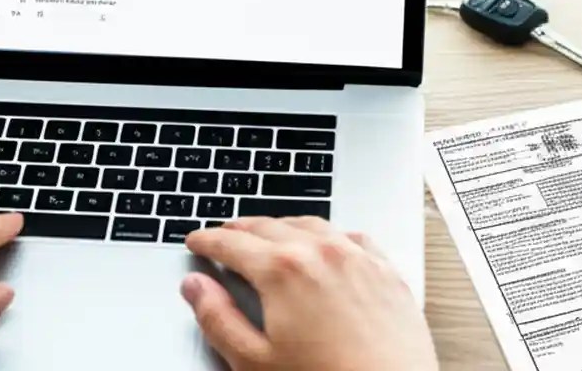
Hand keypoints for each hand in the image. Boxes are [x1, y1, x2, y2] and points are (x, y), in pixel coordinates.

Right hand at [182, 217, 435, 370]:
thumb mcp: (255, 362)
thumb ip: (218, 319)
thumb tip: (195, 287)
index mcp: (283, 270)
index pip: (231, 243)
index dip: (207, 240)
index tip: (196, 241)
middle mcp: (321, 252)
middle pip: (267, 226)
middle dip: (239, 229)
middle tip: (223, 235)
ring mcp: (358, 258)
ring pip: (310, 224)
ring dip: (281, 226)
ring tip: (267, 235)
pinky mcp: (386, 271)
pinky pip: (351, 237)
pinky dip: (328, 235)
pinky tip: (325, 245)